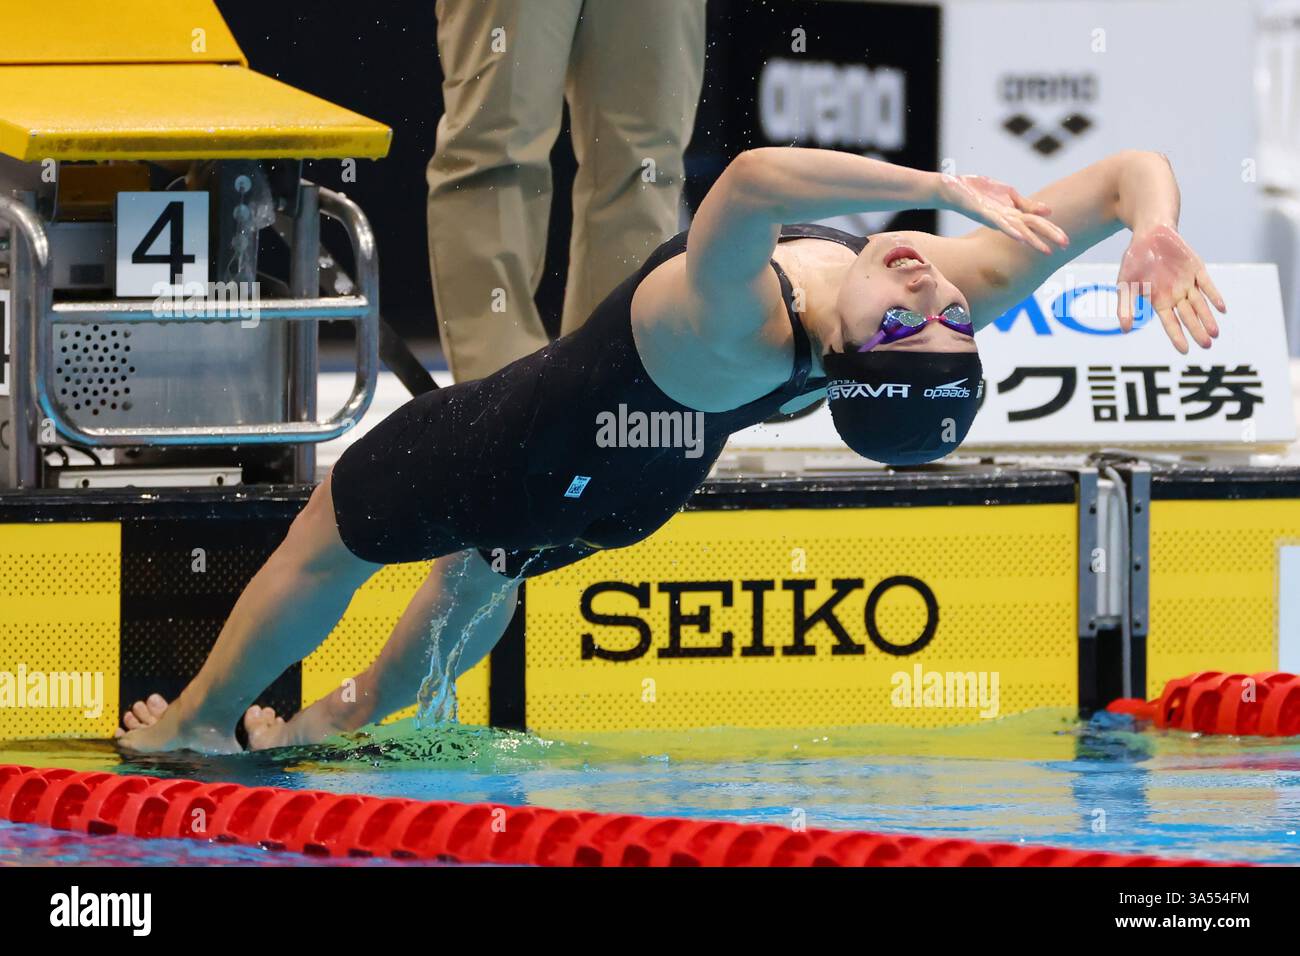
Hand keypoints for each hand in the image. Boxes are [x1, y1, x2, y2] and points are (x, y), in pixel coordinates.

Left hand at [939, 173, 1069, 253]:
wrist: (952, 189)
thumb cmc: (979, 192)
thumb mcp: (1008, 194)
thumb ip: (1026, 204)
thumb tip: (1047, 212)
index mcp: (1012, 214)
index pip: (1036, 223)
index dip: (1051, 230)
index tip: (1067, 241)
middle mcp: (1005, 219)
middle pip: (1031, 228)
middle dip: (1048, 237)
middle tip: (1066, 246)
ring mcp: (994, 217)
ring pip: (1017, 230)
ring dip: (1032, 240)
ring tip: (1045, 249)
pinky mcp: (983, 213)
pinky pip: (999, 223)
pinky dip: (1011, 231)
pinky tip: (1021, 237)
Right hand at [1116, 223, 1225, 352]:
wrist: (1149, 232)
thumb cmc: (1134, 260)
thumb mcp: (1125, 285)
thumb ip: (1125, 307)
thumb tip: (1125, 330)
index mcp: (1159, 300)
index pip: (1170, 323)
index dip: (1177, 336)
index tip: (1185, 350)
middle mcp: (1175, 294)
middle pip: (1189, 316)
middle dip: (1197, 330)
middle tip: (1207, 345)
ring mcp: (1187, 282)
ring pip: (1200, 304)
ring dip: (1208, 318)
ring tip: (1215, 333)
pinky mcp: (1196, 268)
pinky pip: (1207, 284)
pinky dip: (1214, 296)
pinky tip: (1221, 308)